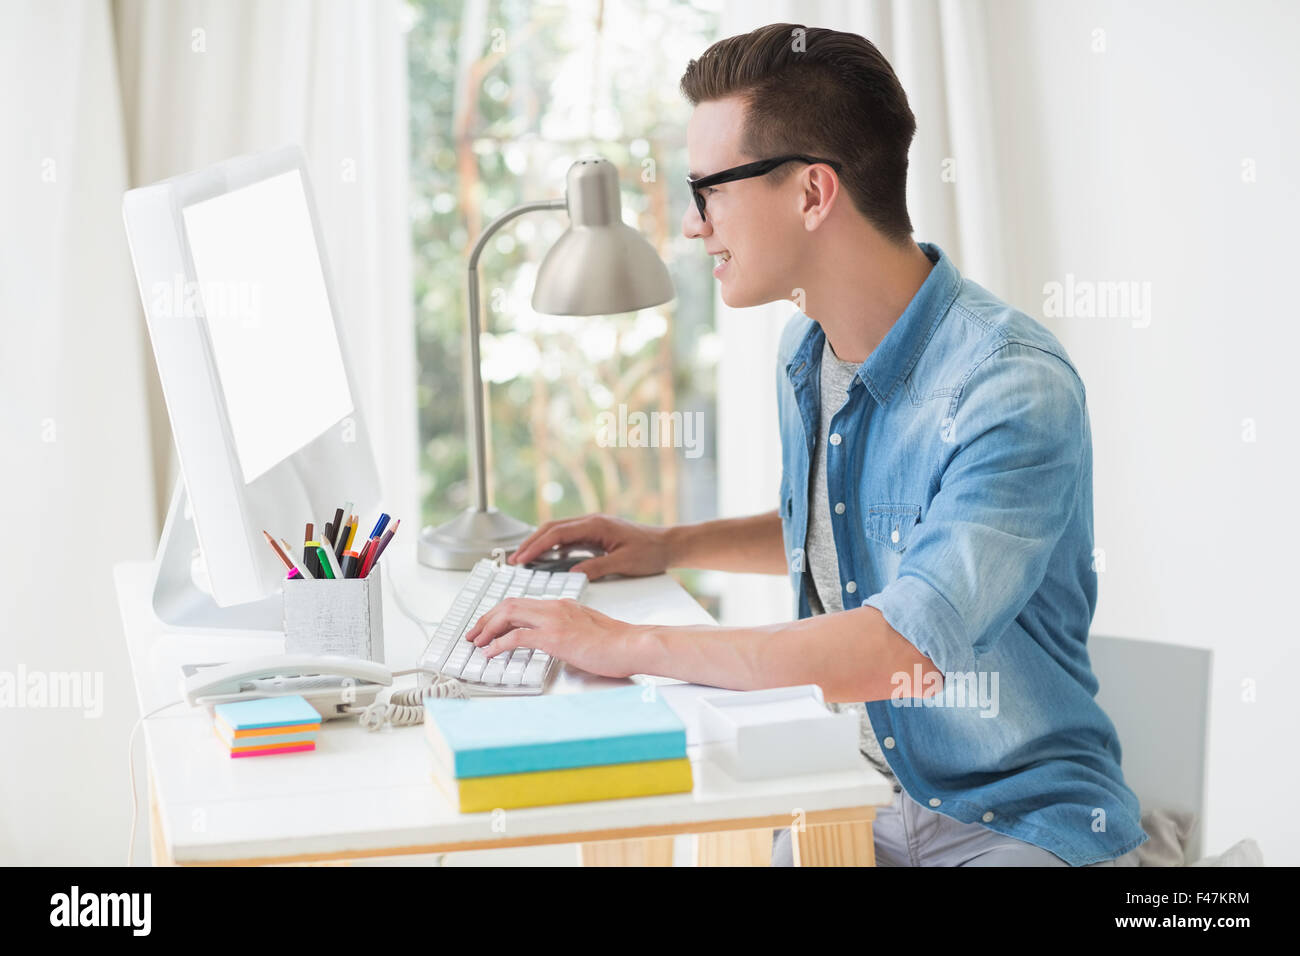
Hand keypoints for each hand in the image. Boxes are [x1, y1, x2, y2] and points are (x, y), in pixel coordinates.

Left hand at [463, 597, 643, 678]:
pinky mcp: (555, 637)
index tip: (488, 626)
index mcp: (563, 605)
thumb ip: (568, 632)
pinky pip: (517, 636)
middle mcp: (555, 607)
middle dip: (487, 618)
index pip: (523, 603)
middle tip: (474, 633)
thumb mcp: (587, 631)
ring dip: (488, 628)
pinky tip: (491, 652)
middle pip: (509, 604)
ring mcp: (554, 620)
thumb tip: (557, 645)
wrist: (633, 644)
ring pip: (509, 614)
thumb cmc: (618, 643)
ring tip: (477, 642)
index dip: (500, 613)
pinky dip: (498, 644)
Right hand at [507, 513, 670, 580]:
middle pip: (552, 529)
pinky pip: (568, 538)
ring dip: (539, 544)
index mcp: (596, 525)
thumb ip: (596, 567)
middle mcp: (592, 522)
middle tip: (513, 559)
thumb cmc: (652, 552)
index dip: (536, 545)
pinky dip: (553, 547)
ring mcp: (593, 527)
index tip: (520, 557)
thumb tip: (572, 573)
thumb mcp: (623, 562)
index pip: (557, 533)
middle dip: (530, 543)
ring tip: (523, 559)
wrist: (670, 545)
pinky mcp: (596, 534)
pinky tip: (546, 558)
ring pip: (558, 532)